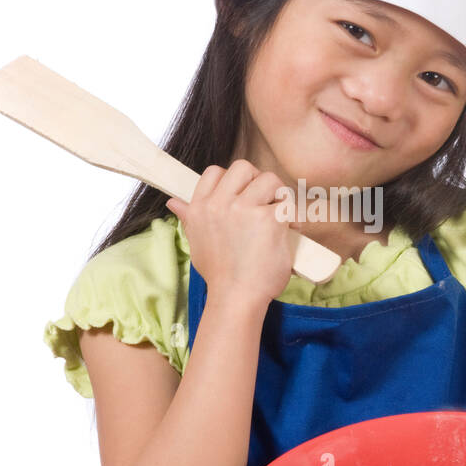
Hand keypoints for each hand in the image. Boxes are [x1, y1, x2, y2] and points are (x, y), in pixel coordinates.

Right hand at [166, 159, 293, 305]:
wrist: (236, 297)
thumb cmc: (219, 274)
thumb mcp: (196, 242)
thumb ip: (189, 218)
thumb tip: (173, 202)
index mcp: (200, 207)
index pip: (214, 172)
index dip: (232, 180)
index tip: (241, 197)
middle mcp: (219, 204)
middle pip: (243, 168)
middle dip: (257, 181)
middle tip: (264, 202)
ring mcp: (244, 209)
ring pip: (269, 179)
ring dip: (278, 195)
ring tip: (279, 214)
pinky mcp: (269, 218)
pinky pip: (287, 202)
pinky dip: (292, 215)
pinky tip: (290, 230)